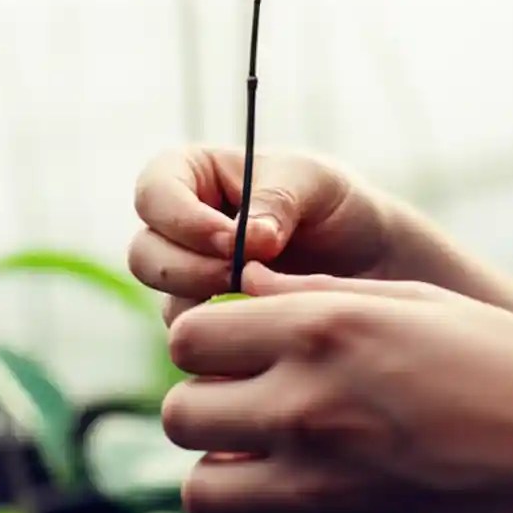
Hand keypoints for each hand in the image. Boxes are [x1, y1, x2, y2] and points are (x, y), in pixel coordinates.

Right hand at [128, 146, 413, 322]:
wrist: (369, 260)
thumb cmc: (335, 204)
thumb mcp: (315, 183)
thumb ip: (276, 201)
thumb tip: (250, 240)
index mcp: (192, 175)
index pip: (153, 193)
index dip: (181, 219)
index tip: (229, 240)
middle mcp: (179, 229)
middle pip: (144, 254)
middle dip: (189, 270)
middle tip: (242, 276)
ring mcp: (189, 280)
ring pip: (165, 301)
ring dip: (206, 305)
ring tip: (262, 298)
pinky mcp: (208, 323)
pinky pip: (196, 337)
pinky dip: (226, 334)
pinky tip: (266, 325)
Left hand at [162, 263, 512, 512]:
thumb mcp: (420, 301)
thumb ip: (320, 292)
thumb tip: (248, 286)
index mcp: (322, 331)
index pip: (190, 336)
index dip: (206, 342)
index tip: (234, 351)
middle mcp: (305, 408)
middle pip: (179, 414)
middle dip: (206, 407)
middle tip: (248, 408)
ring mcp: (319, 491)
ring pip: (200, 492)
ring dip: (227, 474)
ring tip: (272, 463)